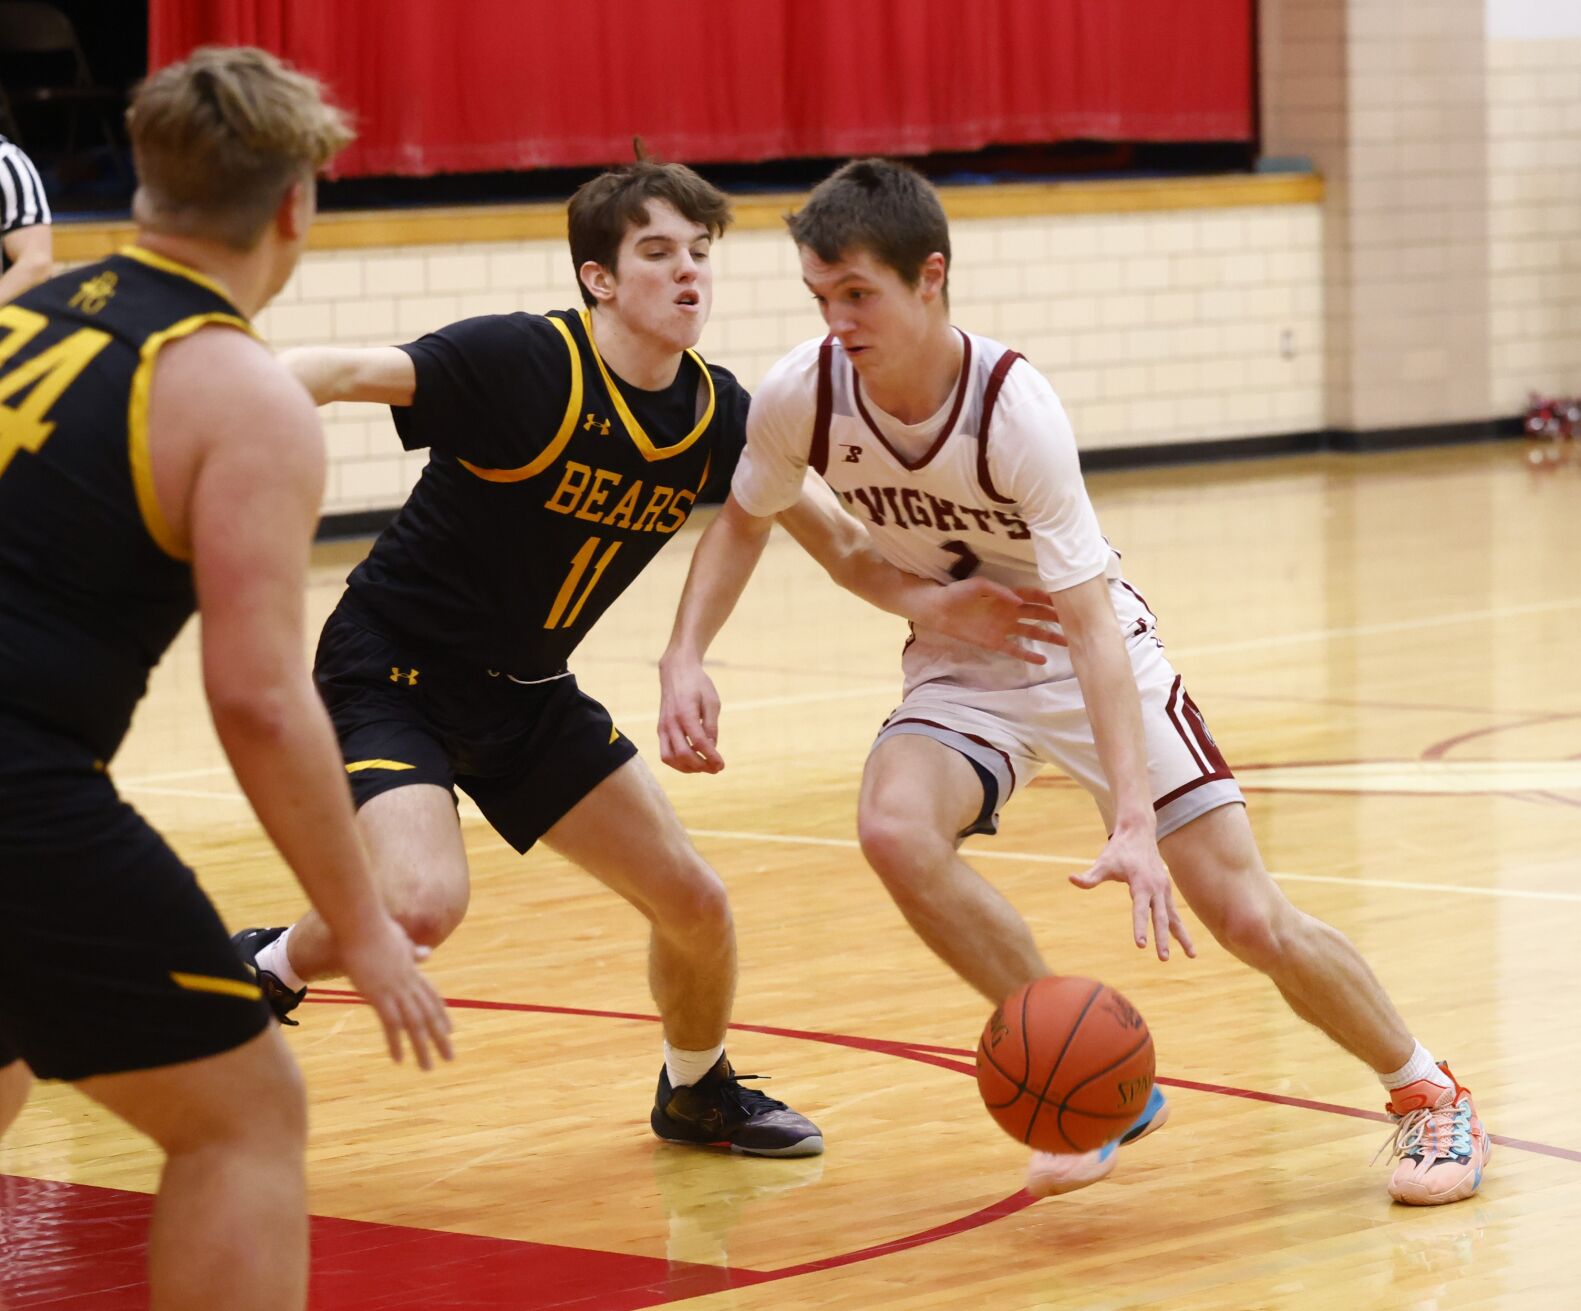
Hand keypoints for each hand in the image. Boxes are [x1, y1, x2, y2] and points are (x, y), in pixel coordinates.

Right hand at [337, 915, 453, 1069]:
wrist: (362, 923)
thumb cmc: (376, 928)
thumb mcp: (400, 940)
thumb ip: (412, 951)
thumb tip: (426, 953)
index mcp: (413, 971)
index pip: (433, 997)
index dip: (442, 1015)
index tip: (450, 1031)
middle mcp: (409, 983)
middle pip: (429, 1015)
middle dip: (440, 1038)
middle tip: (450, 1057)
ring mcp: (396, 989)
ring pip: (415, 1024)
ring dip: (422, 1047)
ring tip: (428, 1067)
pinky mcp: (379, 995)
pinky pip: (391, 1024)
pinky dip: (396, 1043)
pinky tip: (400, 1059)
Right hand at [658, 653, 724, 773]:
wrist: (676, 671)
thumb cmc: (697, 684)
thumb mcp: (712, 701)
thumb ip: (711, 726)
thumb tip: (712, 748)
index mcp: (686, 713)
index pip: (699, 743)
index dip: (711, 757)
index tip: (722, 765)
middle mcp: (671, 722)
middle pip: (683, 754)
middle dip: (701, 766)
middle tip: (716, 769)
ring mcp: (663, 727)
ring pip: (670, 758)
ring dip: (687, 768)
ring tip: (703, 767)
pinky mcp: (660, 729)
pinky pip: (665, 753)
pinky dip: (678, 762)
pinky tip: (691, 761)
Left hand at [918, 579, 1064, 663]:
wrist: (938, 610)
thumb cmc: (957, 593)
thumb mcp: (978, 585)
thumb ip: (1000, 591)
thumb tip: (1019, 600)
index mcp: (1007, 595)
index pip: (1033, 596)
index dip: (1048, 598)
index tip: (1065, 602)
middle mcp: (1010, 612)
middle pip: (1038, 615)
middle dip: (1056, 618)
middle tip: (1076, 622)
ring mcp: (1004, 628)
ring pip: (1032, 632)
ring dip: (1049, 637)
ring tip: (1068, 643)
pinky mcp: (995, 642)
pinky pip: (1015, 650)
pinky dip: (1029, 655)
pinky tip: (1043, 660)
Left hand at [1069, 827, 1195, 961]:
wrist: (1139, 831)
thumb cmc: (1119, 849)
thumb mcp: (1103, 862)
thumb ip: (1090, 876)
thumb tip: (1071, 879)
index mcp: (1141, 882)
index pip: (1140, 909)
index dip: (1139, 927)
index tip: (1140, 945)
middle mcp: (1156, 887)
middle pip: (1160, 917)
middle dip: (1162, 938)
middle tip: (1162, 958)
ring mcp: (1164, 889)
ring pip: (1174, 917)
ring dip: (1181, 936)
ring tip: (1191, 956)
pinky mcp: (1166, 890)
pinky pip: (1174, 912)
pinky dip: (1179, 927)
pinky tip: (1184, 943)